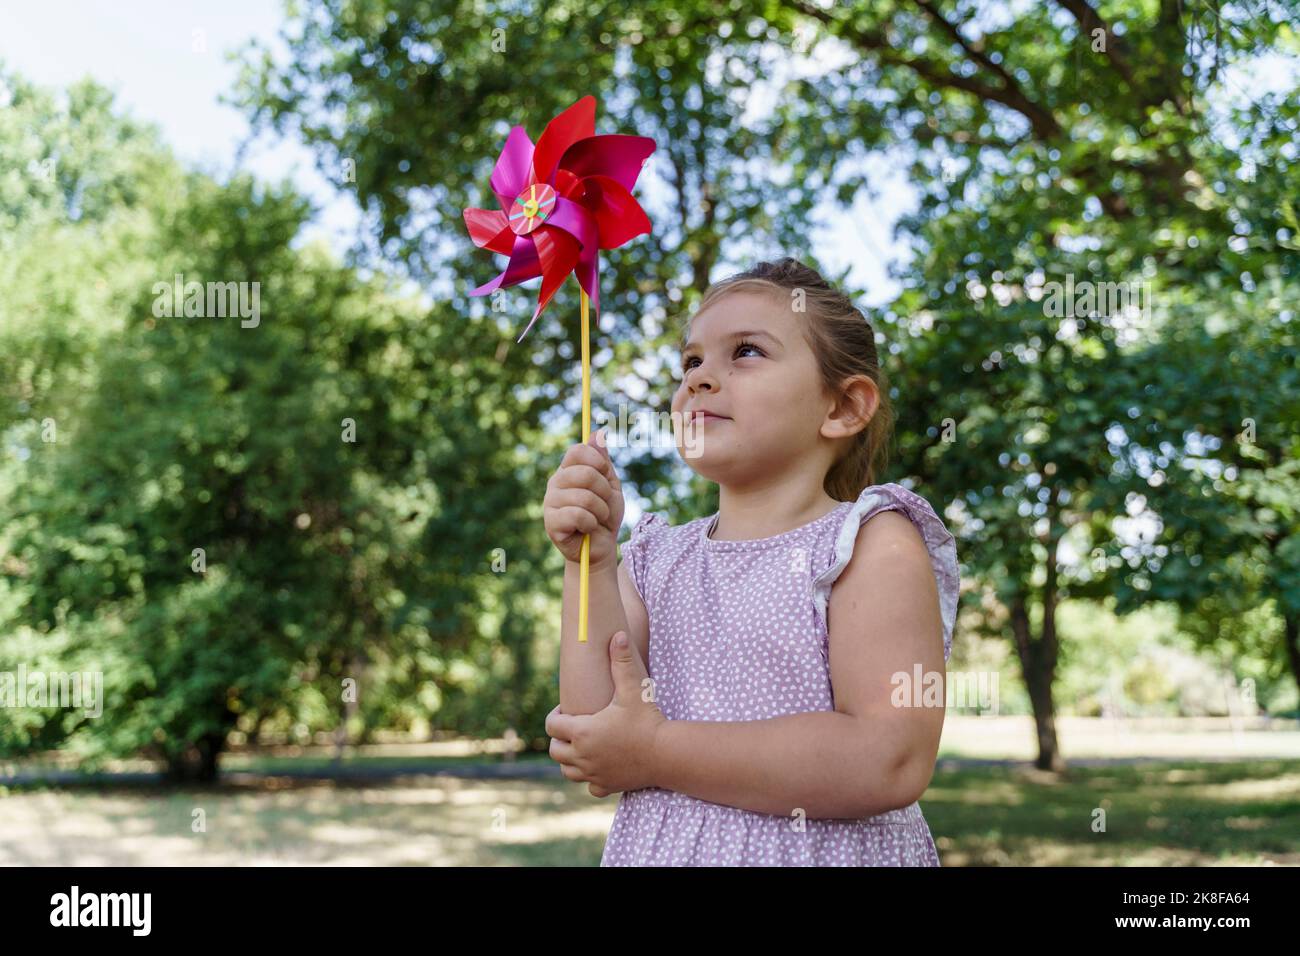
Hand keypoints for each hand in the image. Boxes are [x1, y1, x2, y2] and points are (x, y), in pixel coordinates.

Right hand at [543, 428, 623, 569]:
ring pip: (585, 497)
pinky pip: (578, 515)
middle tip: (604, 504)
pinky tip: (586, 529)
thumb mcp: (610, 485)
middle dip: (604, 491)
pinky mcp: (551, 523)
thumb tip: (599, 432)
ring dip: (600, 510)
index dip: (596, 460)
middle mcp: (556, 483)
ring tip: (597, 518)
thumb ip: (603, 460)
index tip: (605, 473)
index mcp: (568, 470)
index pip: (577, 451)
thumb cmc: (605, 515)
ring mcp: (550, 502)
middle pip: (585, 473)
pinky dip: (591, 523)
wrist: (601, 547)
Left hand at [546, 630, 666, 797]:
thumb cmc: (648, 720)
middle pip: (555, 750)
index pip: (552, 725)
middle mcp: (582, 756)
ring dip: (570, 759)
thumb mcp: (634, 689)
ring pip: (567, 771)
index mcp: (582, 732)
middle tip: (575, 726)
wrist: (667, 754)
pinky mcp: (607, 786)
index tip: (569, 708)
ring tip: (583, 745)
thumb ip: (622, 662)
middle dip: (560, 738)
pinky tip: (600, 766)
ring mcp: (594, 774)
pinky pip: (589, 786)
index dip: (556, 715)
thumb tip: (617, 635)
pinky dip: (590, 778)